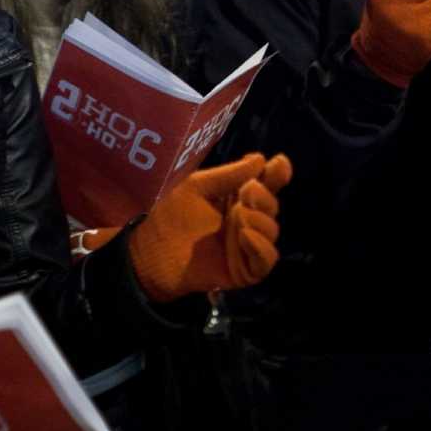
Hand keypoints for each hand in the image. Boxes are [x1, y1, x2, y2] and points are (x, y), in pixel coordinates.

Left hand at [128, 153, 292, 300]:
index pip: (265, 184)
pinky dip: (260, 247)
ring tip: (240, 215)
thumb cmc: (169, 216)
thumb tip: (259, 159)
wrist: (150, 252)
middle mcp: (246, 220)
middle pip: (272, 206)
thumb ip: (227, 176)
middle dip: (265, 196)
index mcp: (237, 198)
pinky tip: (245, 235)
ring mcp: (246, 246)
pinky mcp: (244, 271)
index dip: (276, 174)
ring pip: (271, 231)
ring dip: (261, 220)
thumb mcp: (196, 188)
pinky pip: (265, 260)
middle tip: (247, 191)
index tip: (280, 162)